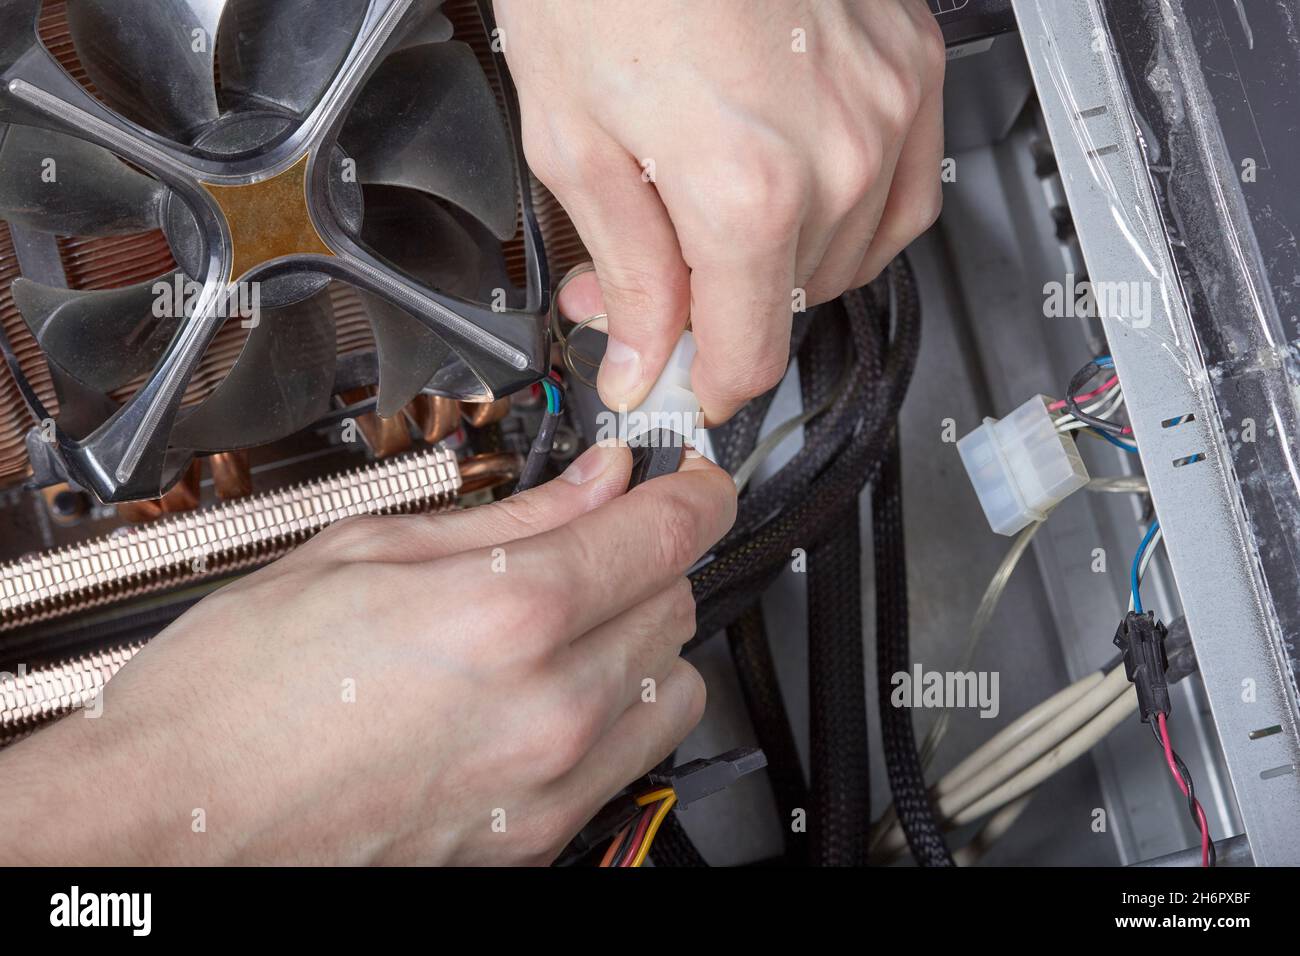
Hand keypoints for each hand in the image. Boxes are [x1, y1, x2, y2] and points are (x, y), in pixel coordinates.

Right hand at [0, 445, 735, 864]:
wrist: (172, 823)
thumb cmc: (234, 694)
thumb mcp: (365, 552)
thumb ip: (510, 515)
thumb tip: (592, 483)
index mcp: (510, 612)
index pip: (665, 533)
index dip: (692, 489)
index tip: (688, 477)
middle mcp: (551, 707)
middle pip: (675, 602)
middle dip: (646, 557)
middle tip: (591, 538)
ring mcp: (550, 783)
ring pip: (673, 685)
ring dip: (640, 638)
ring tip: (566, 621)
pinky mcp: (535, 839)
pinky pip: (631, 758)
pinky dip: (616, 712)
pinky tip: (546, 690)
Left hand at [497, 0, 944, 421]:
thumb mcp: (574, 139)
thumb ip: (628, 270)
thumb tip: (644, 357)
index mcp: (746, 190)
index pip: (748, 353)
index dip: (706, 384)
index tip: (682, 382)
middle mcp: (838, 158)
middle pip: (793, 307)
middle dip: (718, 309)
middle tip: (654, 270)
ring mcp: (889, 108)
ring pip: (852, 258)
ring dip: (784, 263)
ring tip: (715, 214)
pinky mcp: (912, 68)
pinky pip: (906, 195)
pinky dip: (855, 219)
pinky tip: (804, 197)